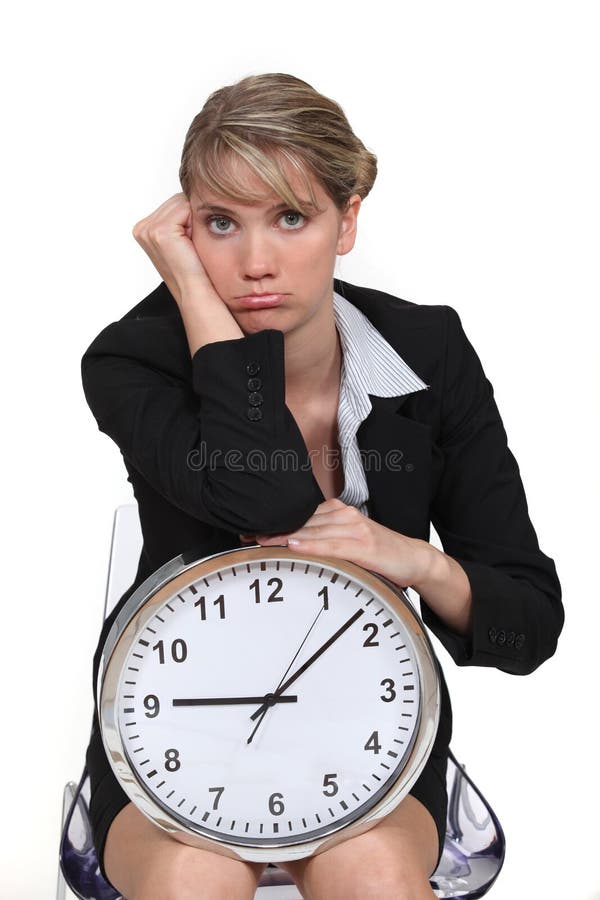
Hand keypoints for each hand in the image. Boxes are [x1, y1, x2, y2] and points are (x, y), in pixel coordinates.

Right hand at [132, 193, 220, 305]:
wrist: (195, 290)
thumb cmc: (193, 269)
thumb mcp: (181, 237)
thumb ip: (179, 215)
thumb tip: (191, 191)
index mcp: (143, 228)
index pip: (174, 203)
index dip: (189, 218)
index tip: (189, 242)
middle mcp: (142, 228)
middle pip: (177, 200)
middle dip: (192, 217)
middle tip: (191, 245)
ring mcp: (149, 229)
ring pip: (182, 202)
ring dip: (194, 220)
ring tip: (191, 245)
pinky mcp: (160, 231)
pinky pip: (186, 207)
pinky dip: (195, 222)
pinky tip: (192, 242)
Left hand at [245, 498, 433, 589]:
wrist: (412, 558)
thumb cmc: (378, 552)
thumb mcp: (349, 541)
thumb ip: (324, 539)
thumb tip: (292, 545)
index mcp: (338, 512)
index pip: (299, 516)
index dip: (275, 523)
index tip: (251, 530)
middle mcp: (344, 515)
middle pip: (301, 522)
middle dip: (273, 530)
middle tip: (247, 536)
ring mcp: (354, 528)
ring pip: (311, 531)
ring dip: (284, 537)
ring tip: (260, 542)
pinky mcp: (363, 545)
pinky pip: (331, 545)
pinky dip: (311, 545)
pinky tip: (294, 546)